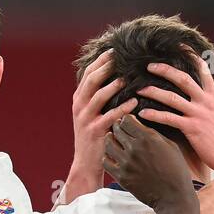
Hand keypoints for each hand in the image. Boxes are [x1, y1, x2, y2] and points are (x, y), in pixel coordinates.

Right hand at [64, 49, 137, 201]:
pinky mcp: (95, 132)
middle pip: (92, 80)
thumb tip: (115, 77)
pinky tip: (135, 102)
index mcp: (79, 99)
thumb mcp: (91, 115)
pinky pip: (110, 116)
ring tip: (129, 76)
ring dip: (114, 84)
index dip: (100, 60)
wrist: (85, 164)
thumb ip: (98, 97)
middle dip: (106, 66)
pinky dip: (123, 107)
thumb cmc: (94, 138)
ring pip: (99, 95)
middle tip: (121, 56)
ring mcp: (86, 119)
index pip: (88, 74)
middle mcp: (79, 106)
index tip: (114, 49)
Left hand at [103, 115, 196, 212]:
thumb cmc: (176, 171)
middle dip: (118, 128)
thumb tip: (140, 125)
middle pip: (116, 130)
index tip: (128, 122)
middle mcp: (135, 149)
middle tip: (120, 130)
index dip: (127, 119)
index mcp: (148, 138)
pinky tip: (113, 156)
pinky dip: (107, 156)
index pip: (126, 120)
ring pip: (108, 144)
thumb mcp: (171, 146)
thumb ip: (154, 134)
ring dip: (110, 140)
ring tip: (114, 141)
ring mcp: (126, 163)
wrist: (174, 197)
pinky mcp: (121, 177)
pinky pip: (106, 161)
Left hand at [134, 50, 213, 173]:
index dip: (190, 55)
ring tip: (139, 90)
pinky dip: (154, 115)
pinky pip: (169, 118)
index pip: (202, 69)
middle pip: (182, 78)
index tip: (179, 46)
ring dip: (153, 92)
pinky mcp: (191, 128)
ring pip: (172, 98)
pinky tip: (142, 114)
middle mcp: (205, 101)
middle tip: (149, 66)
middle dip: (164, 70)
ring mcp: (198, 114)